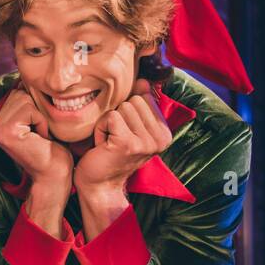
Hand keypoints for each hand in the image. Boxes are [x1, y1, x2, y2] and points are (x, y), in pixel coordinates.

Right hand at [0, 87, 73, 188]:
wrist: (54, 176)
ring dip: (40, 117)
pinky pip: (30, 109)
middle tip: (39, 135)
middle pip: (20, 93)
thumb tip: (24, 76)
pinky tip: (40, 139)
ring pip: (24, 99)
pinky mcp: (6, 131)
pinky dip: (41, 122)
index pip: (17, 92)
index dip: (35, 106)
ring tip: (40, 137)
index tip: (37, 130)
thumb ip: (27, 102)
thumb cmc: (51, 150)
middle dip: (37, 110)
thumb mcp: (37, 119)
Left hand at [74, 79, 173, 194]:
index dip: (127, 113)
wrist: (99, 183)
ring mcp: (146, 142)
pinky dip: (100, 129)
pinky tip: (103, 145)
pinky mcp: (128, 144)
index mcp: (164, 133)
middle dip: (117, 117)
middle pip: (134, 101)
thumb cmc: (111, 153)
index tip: (124, 134)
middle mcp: (160, 139)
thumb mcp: (130, 126)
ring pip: (122, 108)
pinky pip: (110, 117)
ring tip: (109, 142)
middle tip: (114, 139)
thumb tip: (144, 81)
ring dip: (108, 124)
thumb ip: (140, 104)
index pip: (144, 98)